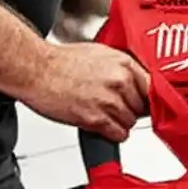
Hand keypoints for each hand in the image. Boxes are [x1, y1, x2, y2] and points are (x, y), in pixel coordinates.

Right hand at [19, 42, 149, 142]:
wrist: (34, 69)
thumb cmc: (61, 62)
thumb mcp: (101, 54)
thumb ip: (123, 68)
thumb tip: (138, 82)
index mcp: (123, 63)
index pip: (153, 87)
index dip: (147, 98)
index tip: (143, 103)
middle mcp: (119, 81)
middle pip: (143, 107)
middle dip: (130, 110)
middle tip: (112, 106)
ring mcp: (108, 101)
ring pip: (130, 122)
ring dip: (119, 122)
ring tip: (102, 113)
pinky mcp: (96, 119)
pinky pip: (119, 134)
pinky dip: (111, 133)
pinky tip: (100, 124)